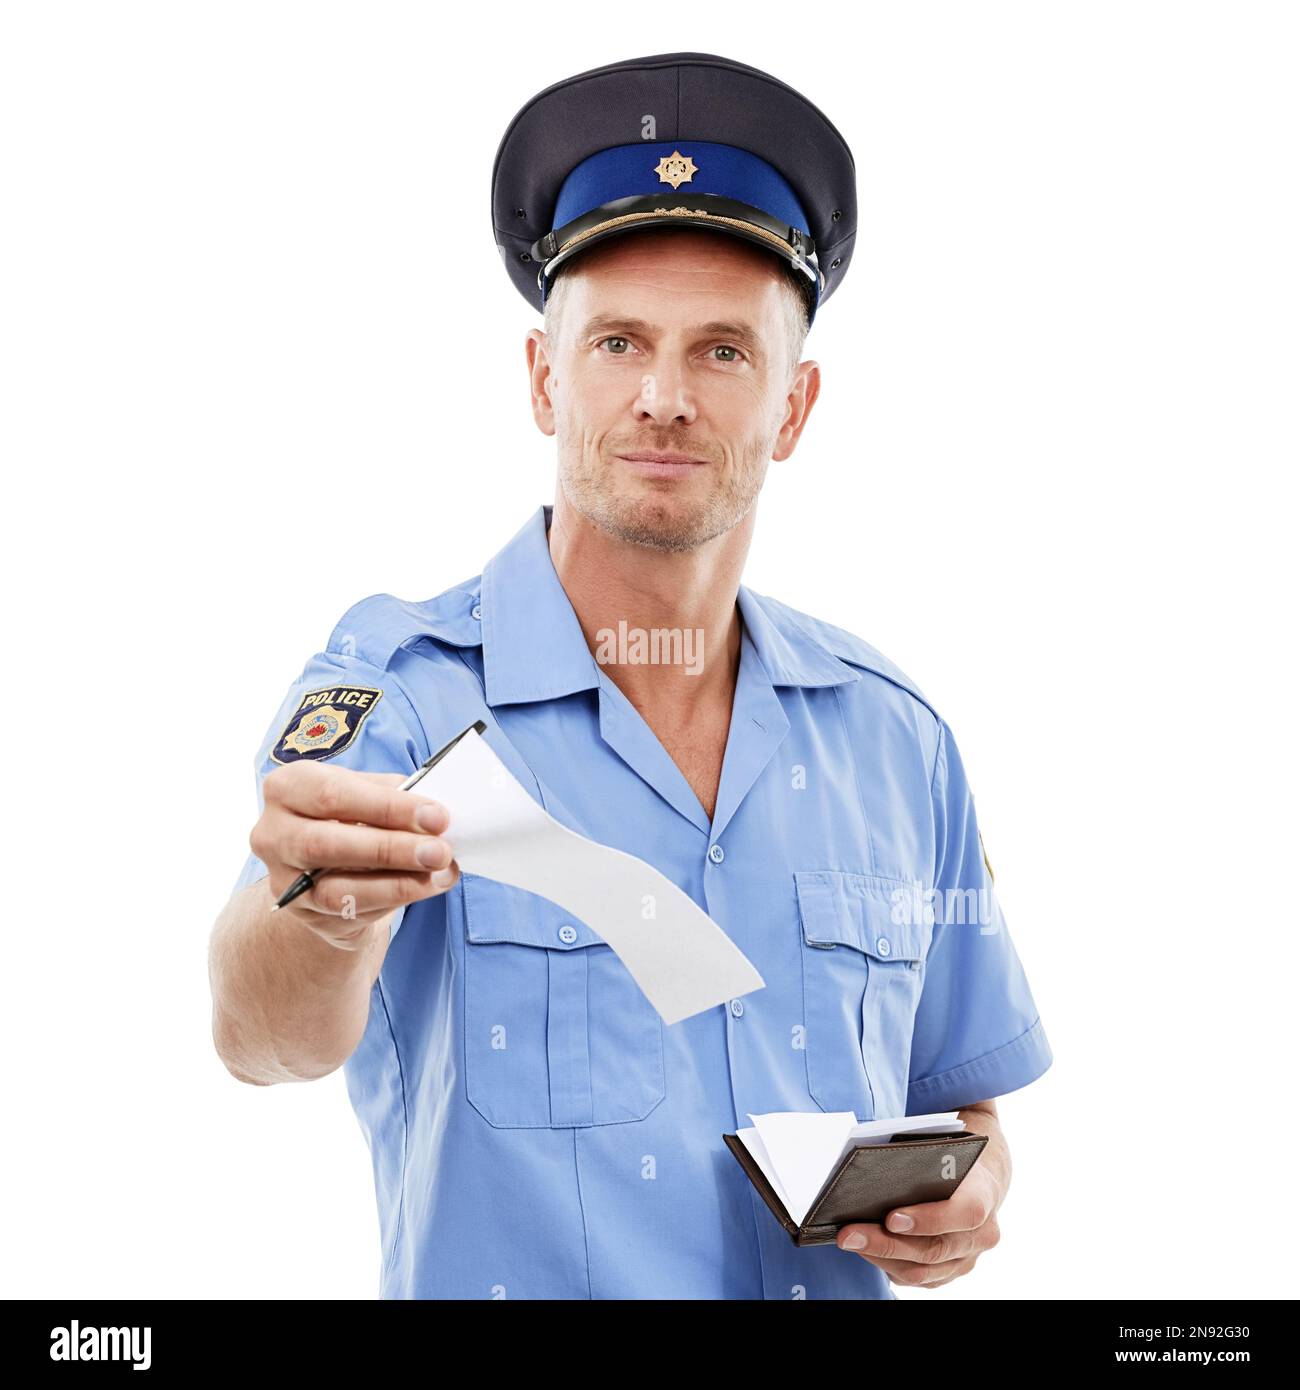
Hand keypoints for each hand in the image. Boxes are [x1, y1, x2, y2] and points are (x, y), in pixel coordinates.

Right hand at [250, 761, 458, 946]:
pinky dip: (393, 899)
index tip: (436, 816)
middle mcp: (273, 833)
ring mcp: (283, 878)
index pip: (333, 794)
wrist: (324, 862)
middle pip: (327, 843)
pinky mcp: (302, 912)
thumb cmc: (349, 816)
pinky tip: (425, 887)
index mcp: (287, 787)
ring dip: (396, 883)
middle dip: (391, 848)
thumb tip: (431, 814)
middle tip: (439, 851)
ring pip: (336, 889)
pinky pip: (348, 912)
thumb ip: (392, 796)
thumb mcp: (365, 792)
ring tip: (439, 873)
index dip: (388, 807)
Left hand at [834, 1105, 1009, 1288]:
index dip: (928, 1219)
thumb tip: (869, 1170)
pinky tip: (864, 1249)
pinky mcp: (951, 1272)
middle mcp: (982, 1235)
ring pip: (922, 1271)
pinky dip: (888, 1265)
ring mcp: (967, 1259)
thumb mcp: (941, 1148)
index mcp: (984, 1197)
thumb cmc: (950, 1160)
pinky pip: (917, 1278)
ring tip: (849, 1241)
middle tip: (848, 1234)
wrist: (977, 1183)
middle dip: (886, 1243)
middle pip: (933, 1249)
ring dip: (880, 1257)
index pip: (963, 1213)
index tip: (890, 1218)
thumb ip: (918, 1160)